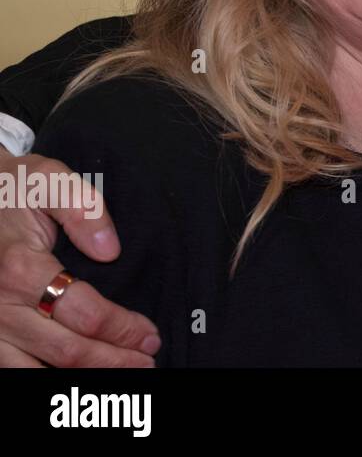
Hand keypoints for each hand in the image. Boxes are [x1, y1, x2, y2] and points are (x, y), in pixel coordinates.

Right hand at [0, 150, 159, 365]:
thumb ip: (84, 210)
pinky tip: (74, 376)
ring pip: (35, 372)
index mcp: (20, 269)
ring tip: (120, 376)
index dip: (124, 330)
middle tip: (147, 363)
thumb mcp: (50, 181)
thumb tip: (110, 250)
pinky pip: (10, 369)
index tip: (150, 335)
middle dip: (113, 361)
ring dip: (83, 378)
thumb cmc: (13, 189)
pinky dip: (43, 378)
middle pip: (66, 351)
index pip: (86, 314)